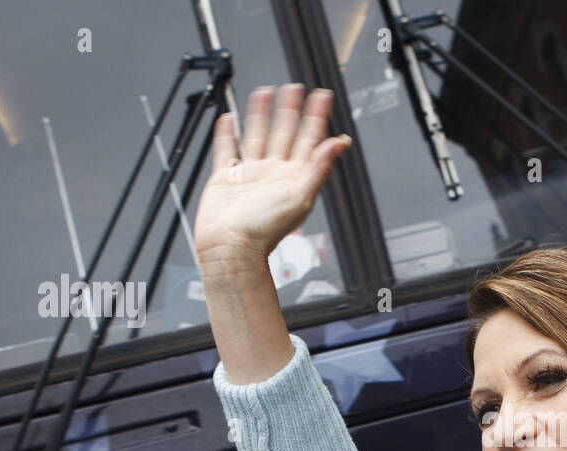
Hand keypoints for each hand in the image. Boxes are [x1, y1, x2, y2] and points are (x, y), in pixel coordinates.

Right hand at [193, 83, 351, 264]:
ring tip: (265, 93)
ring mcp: (251, 175)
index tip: (321, 97)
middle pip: (284, 133)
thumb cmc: (264, 229)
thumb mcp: (301, 195)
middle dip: (290, 110)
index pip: (309, 140)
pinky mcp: (226, 178)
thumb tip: (339, 144)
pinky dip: (228, 133)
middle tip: (294, 88)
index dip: (316, 117)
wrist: (231, 246)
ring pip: (257, 136)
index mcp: (295, 177)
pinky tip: (230, 118)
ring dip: (262, 115)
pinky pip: (227, 150)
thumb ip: (319, 166)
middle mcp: (274, 173)